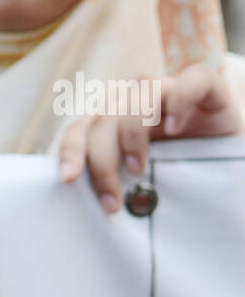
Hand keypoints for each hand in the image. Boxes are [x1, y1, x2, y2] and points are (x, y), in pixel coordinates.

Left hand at [59, 64, 244, 211]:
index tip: (69, 179)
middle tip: (112, 201)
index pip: (82, 130)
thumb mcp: (142, 189)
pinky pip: (192, 79)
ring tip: (139, 169)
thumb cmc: (180, 183)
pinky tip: (175, 128)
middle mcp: (138, 106)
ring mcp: (171, 95)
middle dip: (102, 161)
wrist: (228, 171)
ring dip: (132, 133)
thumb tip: (87, 217)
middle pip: (105, 117)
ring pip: (140, 94)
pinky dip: (180, 100)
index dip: (71, 150)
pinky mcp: (207, 91)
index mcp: (115, 128)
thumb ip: (118, 189)